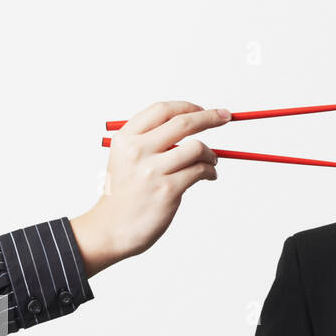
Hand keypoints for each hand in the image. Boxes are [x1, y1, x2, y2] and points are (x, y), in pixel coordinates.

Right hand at [70, 101, 230, 275]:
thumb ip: (150, 140)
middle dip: (210, 117)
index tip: (204, 110)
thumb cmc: (124, 193)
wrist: (110, 229)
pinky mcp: (168, 190)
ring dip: (211, 154)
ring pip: (197, 148)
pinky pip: (200, 171)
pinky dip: (210, 171)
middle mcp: (137, 151)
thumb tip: (190, 123)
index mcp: (126, 138)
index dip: (187, 107)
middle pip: (183, 122)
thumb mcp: (125, 158)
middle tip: (225, 117)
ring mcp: (153, 170)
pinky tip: (209, 176)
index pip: (162, 110)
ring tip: (212, 161)